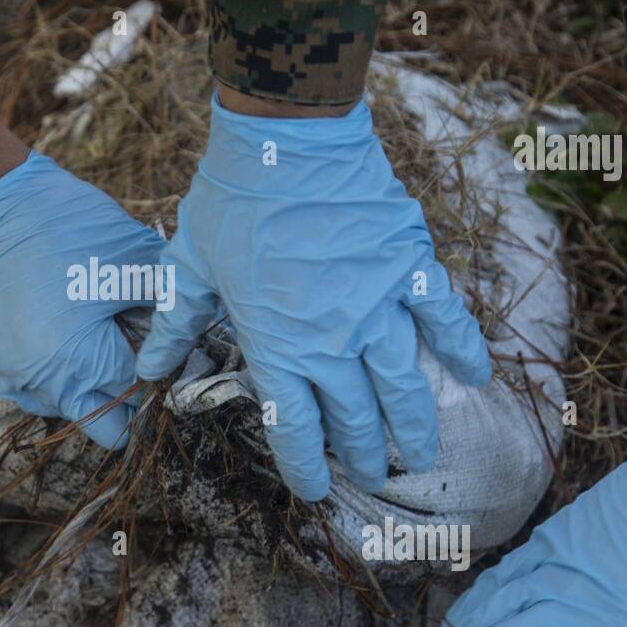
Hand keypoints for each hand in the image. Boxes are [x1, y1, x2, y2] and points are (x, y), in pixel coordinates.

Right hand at [0, 151, 163, 448]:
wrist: (3, 204)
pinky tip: (70, 349)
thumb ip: (168, 307)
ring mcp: (13, 372)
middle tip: (139, 357)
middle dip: (125, 396)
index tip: (165, 353)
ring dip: (88, 389)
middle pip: (99, 419)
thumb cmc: (73, 231)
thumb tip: (193, 326)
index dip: (156, 376)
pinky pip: (32, 388)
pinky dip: (55, 377)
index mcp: (80, 366)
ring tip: (104, 347)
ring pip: (64, 408)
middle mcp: (42, 382)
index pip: (133, 397)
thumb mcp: (135, 266)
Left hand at [136, 91, 490, 499]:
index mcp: (275, 344)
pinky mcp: (410, 267)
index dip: (306, 466)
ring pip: (404, 385)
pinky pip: (446, 318)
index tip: (315, 489)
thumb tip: (149, 370)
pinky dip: (464, 348)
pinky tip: (478, 375)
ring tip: (423, 454)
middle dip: (365, 454)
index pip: (294, 428)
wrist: (287, 137)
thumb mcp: (188, 267)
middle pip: (356, 418)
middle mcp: (332, 339)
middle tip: (374, 472)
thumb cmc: (230, 201)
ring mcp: (378, 306)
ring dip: (416, 425)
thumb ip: (175, 324)